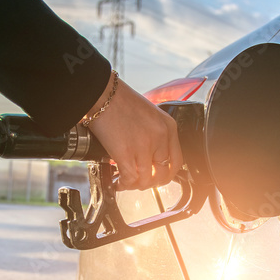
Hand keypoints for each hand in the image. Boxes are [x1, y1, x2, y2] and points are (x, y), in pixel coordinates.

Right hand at [84, 73, 183, 190]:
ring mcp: (144, 146)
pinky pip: (129, 179)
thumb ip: (155, 135)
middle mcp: (160, 137)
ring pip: (146, 180)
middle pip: (163, 175)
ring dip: (135, 185)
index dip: (167, 174)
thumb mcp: (150, 115)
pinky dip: (123, 184)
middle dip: (151, 183)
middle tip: (140, 181)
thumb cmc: (121, 101)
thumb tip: (151, 157)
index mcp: (168, 127)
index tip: (157, 177)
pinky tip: (117, 181)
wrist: (103, 94)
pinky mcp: (126, 153)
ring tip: (126, 181)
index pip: (177, 161)